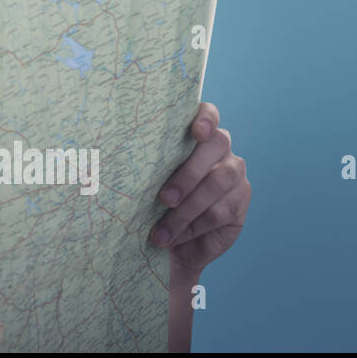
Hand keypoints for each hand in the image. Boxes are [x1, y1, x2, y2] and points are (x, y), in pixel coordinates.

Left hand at [153, 102, 250, 275]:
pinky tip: (175, 237)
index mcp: (194, 135)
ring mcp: (234, 172)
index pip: (208, 114)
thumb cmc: (151, 203)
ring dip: (188, 208)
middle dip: (189, 173)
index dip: (206, 118)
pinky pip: (221, 211)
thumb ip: (145, 167)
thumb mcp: (144, 183)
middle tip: (165, 198)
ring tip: (162, 231)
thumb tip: (115, 160)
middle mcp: (219, 148)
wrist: (172, 244)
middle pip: (216, 145)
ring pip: (219, 181)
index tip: (196, 131)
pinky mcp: (241, 200)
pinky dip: (195, 226)